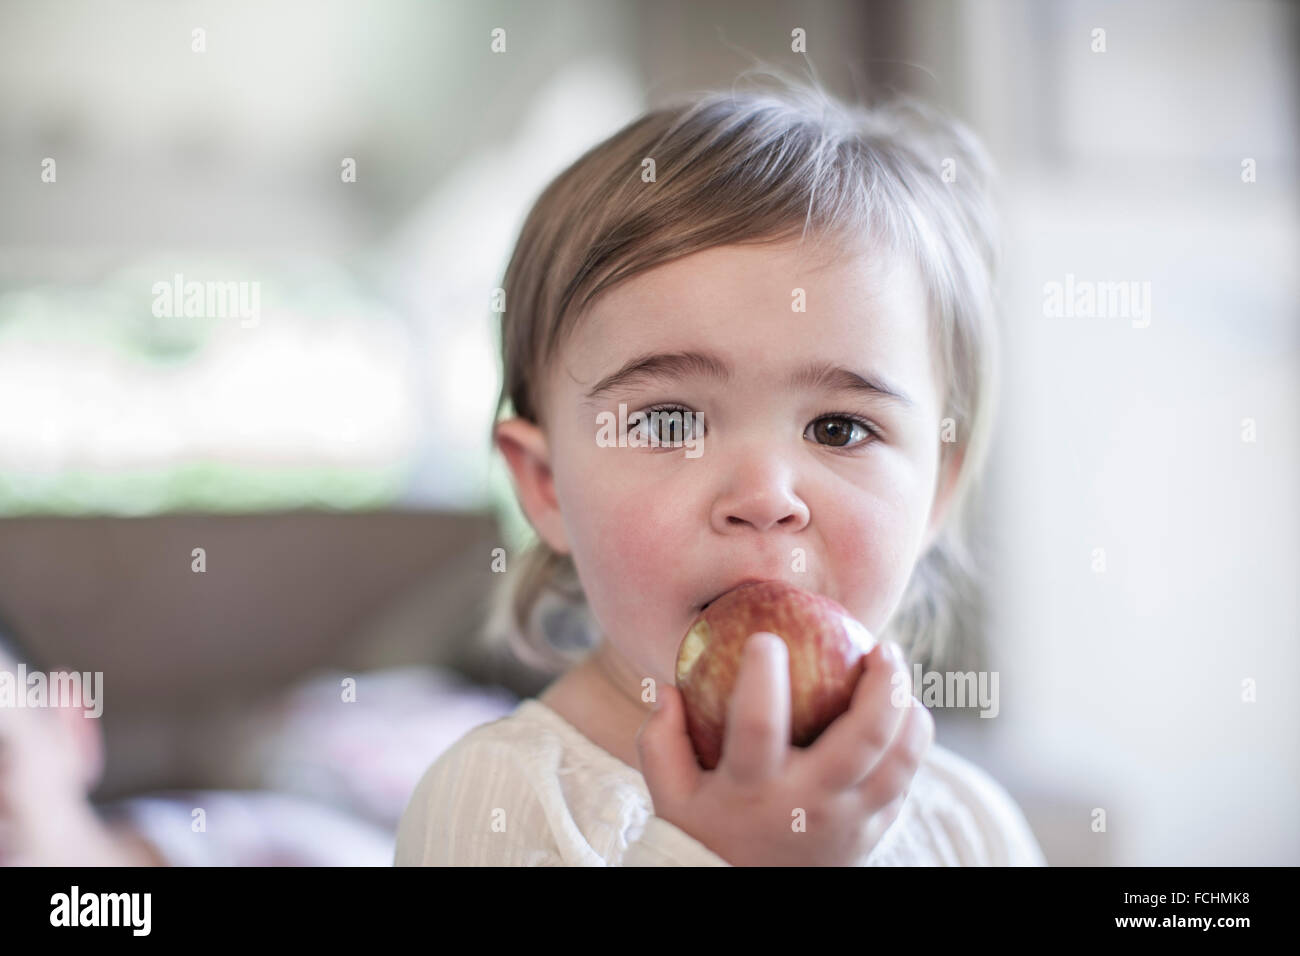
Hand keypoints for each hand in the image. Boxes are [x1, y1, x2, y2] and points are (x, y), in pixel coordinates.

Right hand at [636, 633, 931, 865]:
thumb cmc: (703, 837)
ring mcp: (846, 825)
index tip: (766, 638)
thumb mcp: (669, 798)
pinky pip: (902, 785)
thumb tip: (667, 689)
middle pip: (862, 738)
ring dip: (910, 715)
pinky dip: (909, 746)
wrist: (746, 905)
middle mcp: (807, 807)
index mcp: (752, 791)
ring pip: (898, 763)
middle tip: (881, 648)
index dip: (761, 677)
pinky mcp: (870, 836)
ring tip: (899, 676)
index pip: (758, 725)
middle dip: (882, 686)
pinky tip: (902, 715)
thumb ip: (661, 742)